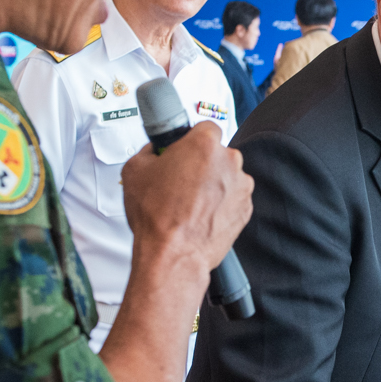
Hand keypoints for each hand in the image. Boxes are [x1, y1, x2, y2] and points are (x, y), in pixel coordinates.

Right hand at [120, 121, 251, 280]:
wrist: (173, 254)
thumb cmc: (158, 216)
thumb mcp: (134, 170)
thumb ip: (149, 150)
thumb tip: (153, 150)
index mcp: (205, 144)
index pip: (204, 126)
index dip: (190, 139)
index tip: (182, 149)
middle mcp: (229, 161)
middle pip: (217, 152)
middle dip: (201, 162)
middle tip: (180, 179)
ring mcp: (241, 186)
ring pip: (226, 176)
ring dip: (212, 184)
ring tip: (188, 202)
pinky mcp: (246, 209)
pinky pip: (233, 198)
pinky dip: (220, 204)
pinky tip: (199, 215)